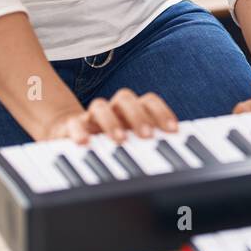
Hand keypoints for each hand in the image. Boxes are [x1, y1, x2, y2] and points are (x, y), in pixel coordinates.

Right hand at [42, 88, 177, 144]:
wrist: (73, 138)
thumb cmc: (110, 141)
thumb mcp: (133, 144)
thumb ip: (152, 145)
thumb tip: (180, 152)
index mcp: (131, 110)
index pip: (148, 101)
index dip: (162, 112)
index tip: (173, 131)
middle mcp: (113, 109)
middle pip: (126, 99)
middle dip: (139, 116)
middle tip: (147, 136)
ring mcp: (92, 117)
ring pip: (100, 106)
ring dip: (111, 122)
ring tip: (119, 140)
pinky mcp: (71, 127)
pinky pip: (73, 123)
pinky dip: (78, 131)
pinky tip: (84, 142)